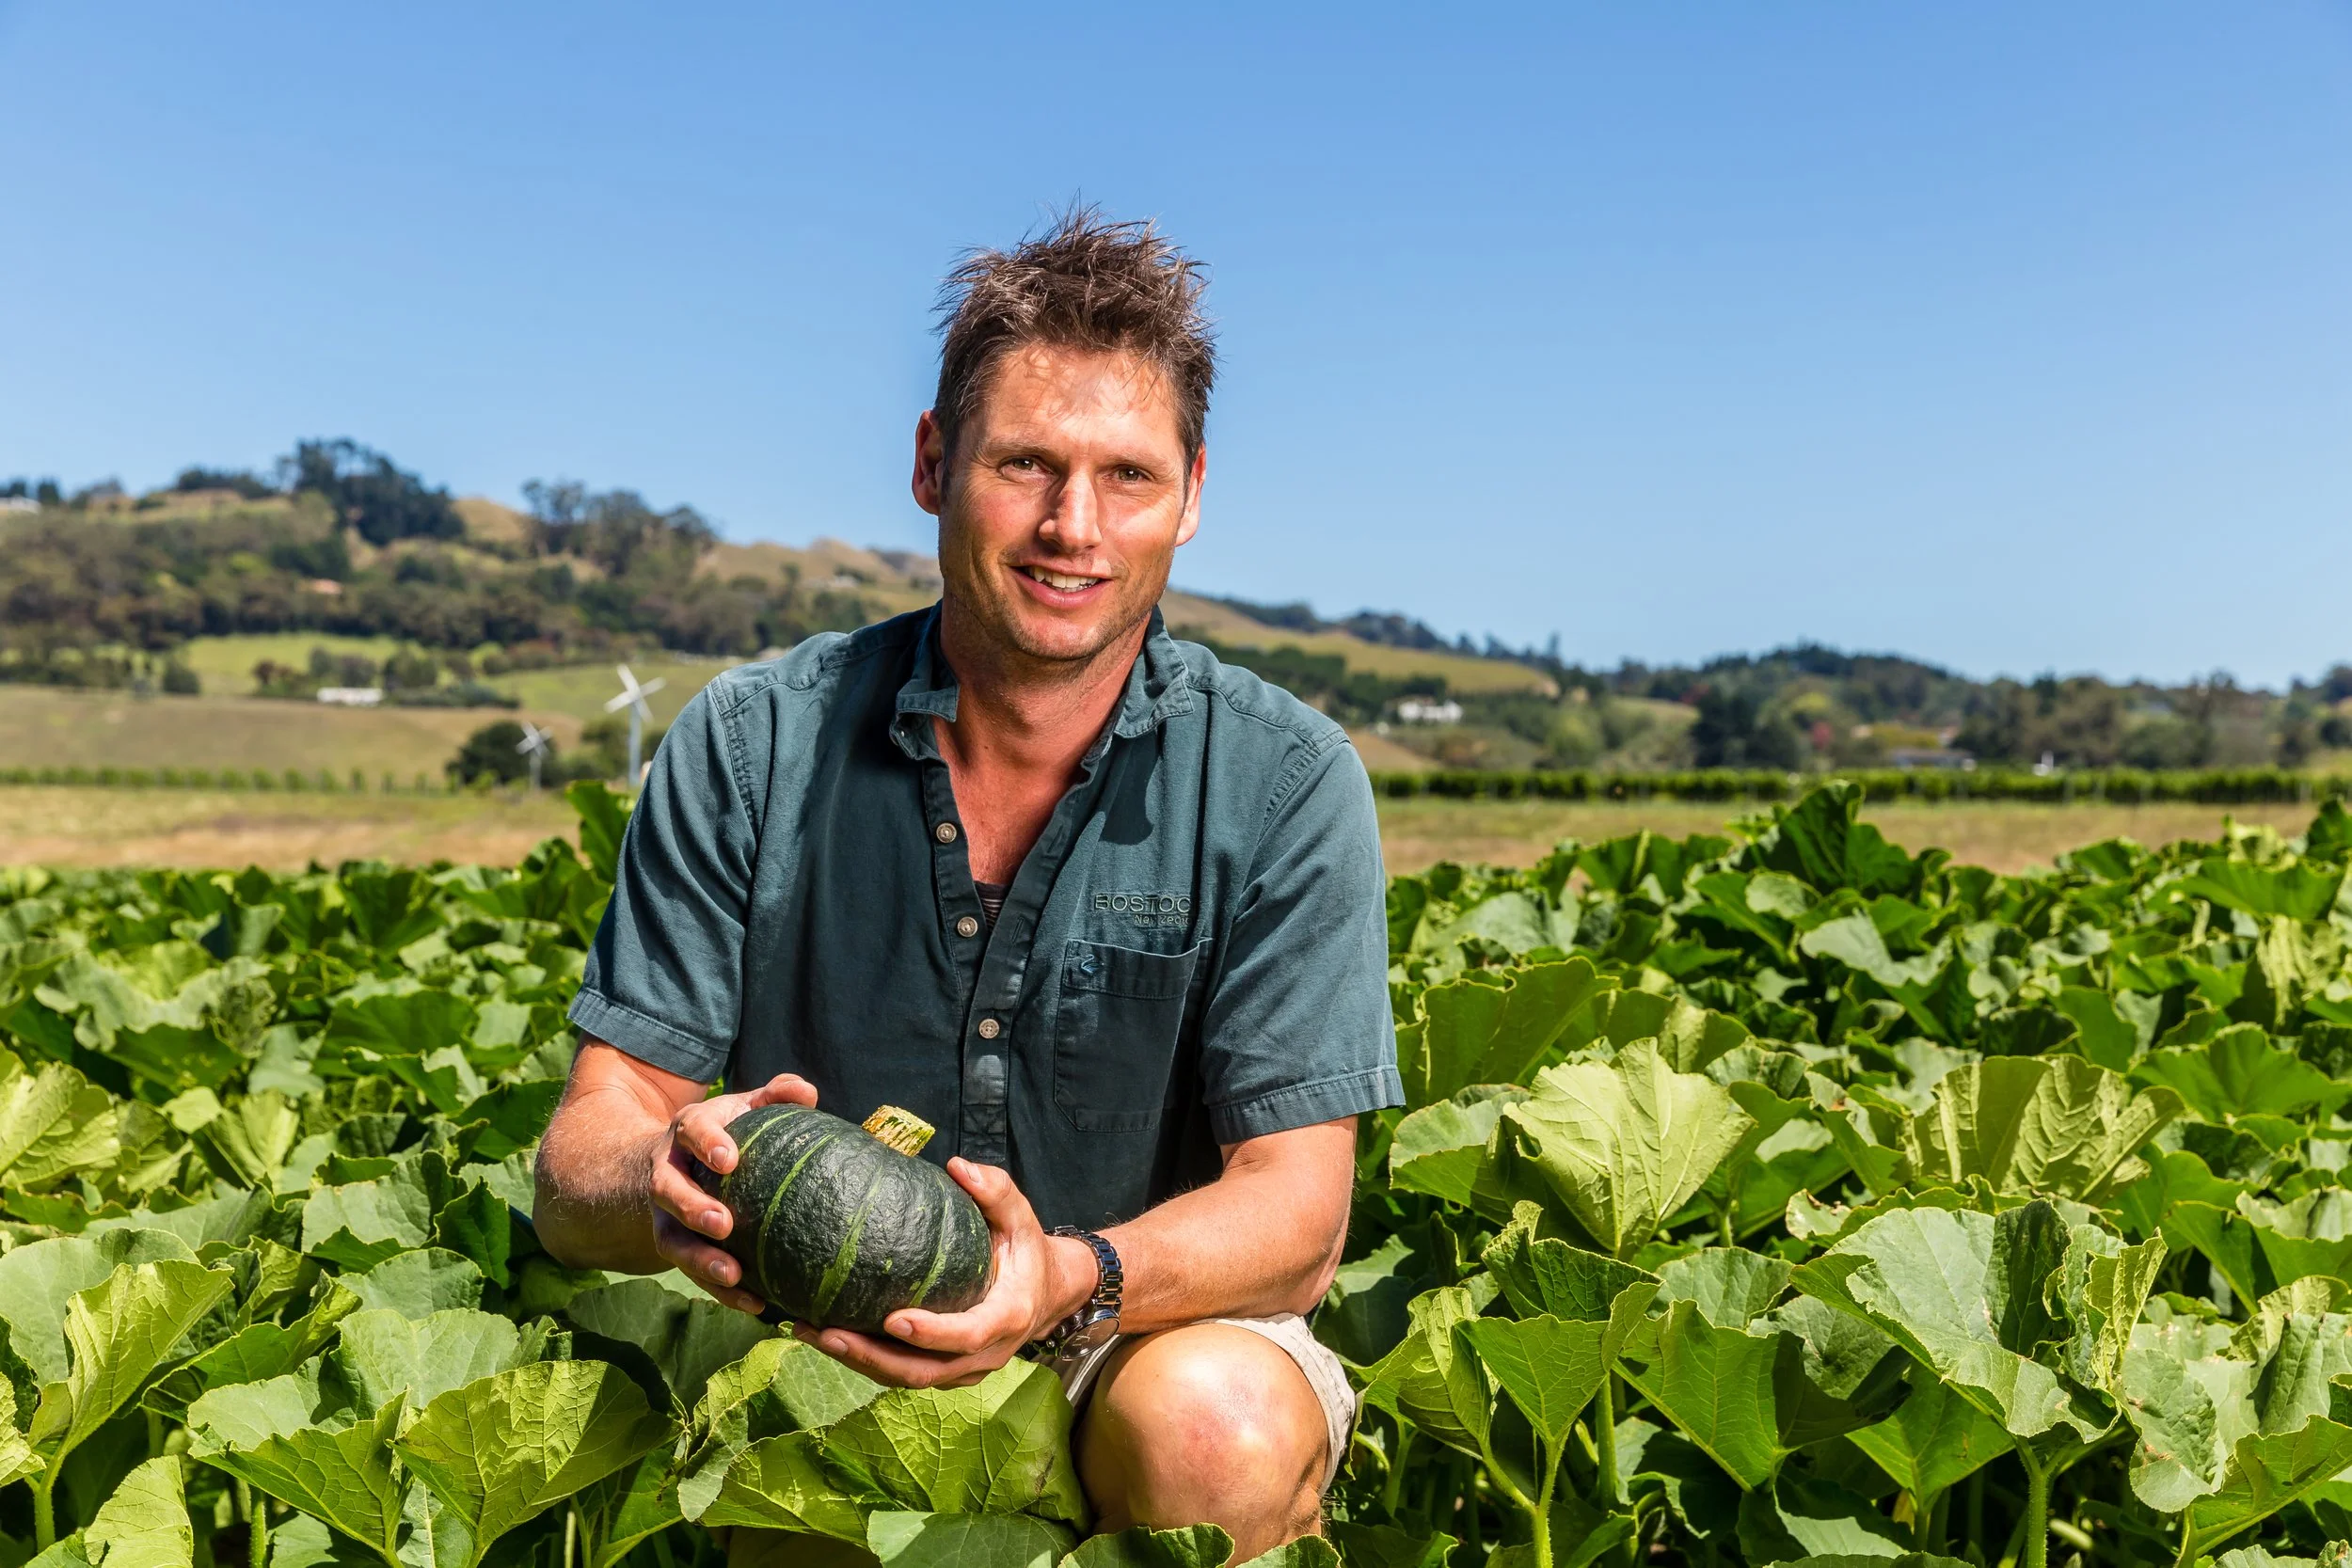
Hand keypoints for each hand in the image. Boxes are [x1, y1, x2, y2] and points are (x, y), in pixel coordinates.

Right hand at [649, 1072, 818, 1315]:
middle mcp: (667, 1172)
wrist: (677, 1162)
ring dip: (699, 1260)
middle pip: (667, 1191)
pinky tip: (755, 1304)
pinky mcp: (674, 1246)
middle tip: (724, 1225)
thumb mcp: (746, 1107)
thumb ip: (775, 1094)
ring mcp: (664, 1214)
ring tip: (733, 1275)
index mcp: (687, 1131)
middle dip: (692, 1209)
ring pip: (670, 1240)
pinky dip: (720, 1292)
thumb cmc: (727, 1131)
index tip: (730, 1160)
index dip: (707, 1143)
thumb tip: (807, 1094)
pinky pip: (691, 1272)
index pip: (691, 1131)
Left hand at [797, 1158, 1095, 1388]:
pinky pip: (904, 1375)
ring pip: (908, 1380)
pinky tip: (827, 1336)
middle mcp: (985, 1354)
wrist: (1047, 1293)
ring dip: (858, 1362)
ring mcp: (964, 1370)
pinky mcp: (946, 1372)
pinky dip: (866, 1361)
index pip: (967, 1335)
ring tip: (811, 1333)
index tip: (892, 1318)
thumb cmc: (1027, 1250)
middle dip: (871, 1357)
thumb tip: (957, 1166)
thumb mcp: (1021, 1217)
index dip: (931, 1333)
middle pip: (924, 1372)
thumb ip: (995, 1191)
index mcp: (1007, 1316)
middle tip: (825, 1333)